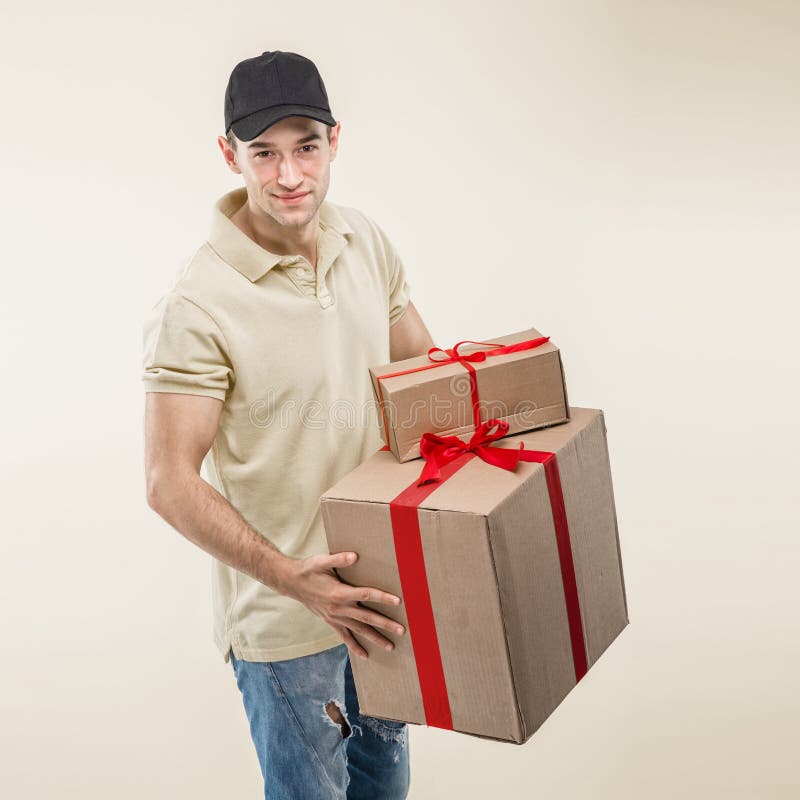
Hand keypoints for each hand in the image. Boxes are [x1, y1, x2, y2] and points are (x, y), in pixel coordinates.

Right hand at [277, 551, 404, 659]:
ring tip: (390, 647)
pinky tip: (365, 655)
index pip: (366, 595)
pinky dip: (355, 646)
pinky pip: (345, 637)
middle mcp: (339, 608)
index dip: (382, 598)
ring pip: (359, 630)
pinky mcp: (331, 622)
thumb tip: (355, 556)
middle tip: (402, 631)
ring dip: (375, 638)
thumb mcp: (322, 561)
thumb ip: (339, 559)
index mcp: (340, 593)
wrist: (291, 583)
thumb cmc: (309, 569)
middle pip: (367, 618)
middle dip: (386, 624)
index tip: (398, 602)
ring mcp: (335, 617)